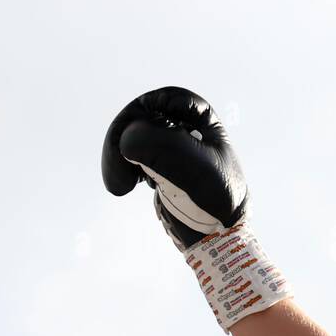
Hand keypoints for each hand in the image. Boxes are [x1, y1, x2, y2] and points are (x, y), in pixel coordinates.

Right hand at [101, 86, 248, 251]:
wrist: (219, 235)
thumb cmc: (215, 198)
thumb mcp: (193, 166)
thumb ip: (160, 142)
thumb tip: (127, 138)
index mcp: (201, 118)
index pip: (162, 99)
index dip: (139, 114)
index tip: (126, 140)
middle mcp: (185, 128)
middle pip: (140, 119)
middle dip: (121, 142)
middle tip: (116, 173)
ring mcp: (171, 148)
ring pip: (131, 138)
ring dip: (118, 158)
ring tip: (119, 186)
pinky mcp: (160, 168)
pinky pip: (132, 158)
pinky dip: (123, 169)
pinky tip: (125, 186)